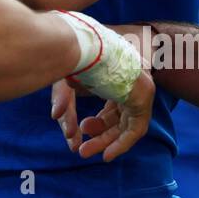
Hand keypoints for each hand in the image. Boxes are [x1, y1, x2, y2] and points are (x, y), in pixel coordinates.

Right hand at [52, 22, 153, 154]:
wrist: (92, 43)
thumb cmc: (77, 58)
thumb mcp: (66, 83)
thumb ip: (62, 101)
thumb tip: (56, 116)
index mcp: (115, 82)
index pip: (109, 112)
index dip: (96, 126)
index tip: (76, 136)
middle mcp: (128, 89)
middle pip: (116, 121)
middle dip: (98, 137)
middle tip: (81, 150)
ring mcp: (137, 94)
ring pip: (124, 127)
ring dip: (106, 142)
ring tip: (86, 151)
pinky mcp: (142, 100)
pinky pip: (136, 130)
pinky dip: (122, 144)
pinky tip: (107, 154)